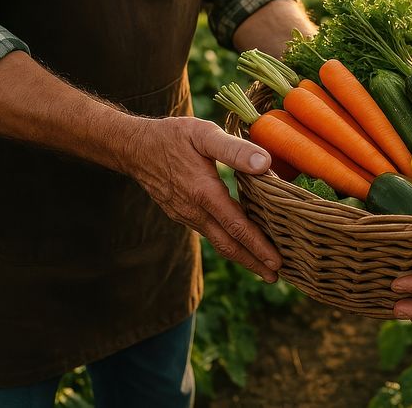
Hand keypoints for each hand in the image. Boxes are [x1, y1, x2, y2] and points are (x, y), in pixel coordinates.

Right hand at [122, 116, 282, 281]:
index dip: (258, 246)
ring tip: (263, 266)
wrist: (134, 148)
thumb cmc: (173, 137)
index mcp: (204, 193)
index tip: (277, 264)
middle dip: (254, 262)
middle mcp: (194, 210)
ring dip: (242, 255)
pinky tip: (239, 242)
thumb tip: (265, 163)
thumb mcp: (204, 134)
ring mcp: (186, 215)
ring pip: (218, 241)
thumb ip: (234, 149)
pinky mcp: (181, 214)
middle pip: (228, 245)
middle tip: (277, 277)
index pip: (237, 227)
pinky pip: (209, 232)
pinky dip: (227, 242)